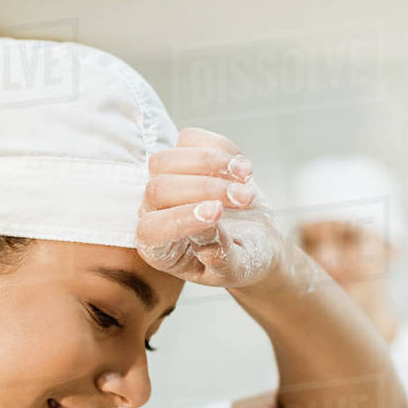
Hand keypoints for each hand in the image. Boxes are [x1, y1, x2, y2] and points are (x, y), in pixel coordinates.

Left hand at [136, 128, 286, 287]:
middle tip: (245, 199)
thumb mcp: (236, 269)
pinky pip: (190, 139)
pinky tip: (243, 169)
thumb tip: (208, 233)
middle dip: (204, 189)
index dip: (180, 219)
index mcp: (158, 249)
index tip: (217, 214)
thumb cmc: (241, 260)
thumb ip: (220, 257)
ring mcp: (166, 183)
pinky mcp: (185, 159)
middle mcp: (154, 214)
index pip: (152, 229)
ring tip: (246, 180)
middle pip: (159, 188)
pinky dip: (221, 147)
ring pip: (167, 159)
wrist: (255, 241)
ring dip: (211, 163)